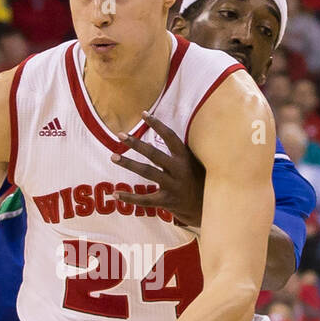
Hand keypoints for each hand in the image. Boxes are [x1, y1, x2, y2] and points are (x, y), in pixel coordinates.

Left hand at [109, 111, 203, 226]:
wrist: (206, 206)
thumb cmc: (195, 179)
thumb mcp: (193, 162)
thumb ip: (179, 150)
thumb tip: (162, 129)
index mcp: (185, 157)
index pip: (170, 137)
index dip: (157, 124)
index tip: (143, 114)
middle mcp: (179, 170)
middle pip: (154, 154)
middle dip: (137, 143)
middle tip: (120, 135)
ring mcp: (173, 186)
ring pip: (148, 173)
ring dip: (129, 164)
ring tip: (114, 157)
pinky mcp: (167, 201)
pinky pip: (145, 199)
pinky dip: (129, 197)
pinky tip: (115, 194)